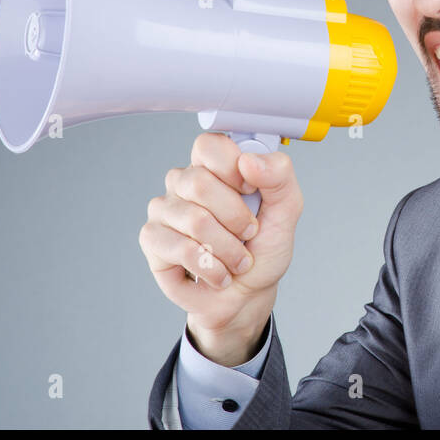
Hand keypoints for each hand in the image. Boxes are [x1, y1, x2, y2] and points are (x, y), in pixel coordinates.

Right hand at [139, 132, 303, 365]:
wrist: (247, 295)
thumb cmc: (262, 248)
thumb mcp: (286, 209)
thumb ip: (279, 176)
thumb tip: (250, 159)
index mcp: (215, 166)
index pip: (209, 145)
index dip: (232, 167)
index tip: (251, 190)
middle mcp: (184, 182)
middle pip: (199, 182)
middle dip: (236, 217)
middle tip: (249, 233)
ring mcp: (164, 210)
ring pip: (195, 220)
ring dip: (229, 249)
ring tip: (237, 259)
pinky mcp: (152, 239)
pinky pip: (182, 249)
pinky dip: (211, 267)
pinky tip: (219, 273)